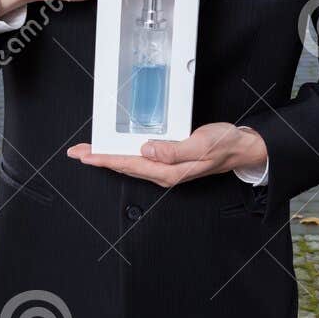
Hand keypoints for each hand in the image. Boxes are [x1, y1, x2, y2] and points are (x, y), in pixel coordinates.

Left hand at [66, 122, 267, 187]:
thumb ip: (173, 150)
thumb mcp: (200, 145)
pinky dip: (124, 154)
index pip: (128, 163)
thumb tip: (147, 150)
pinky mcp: (169, 161)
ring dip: (109, 157)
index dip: (104, 158)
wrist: (240, 148)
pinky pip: (140, 159)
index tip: (86, 155)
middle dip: (99, 159)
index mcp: (168, 171)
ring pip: (130, 162)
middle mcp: (164, 172)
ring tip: (90, 152)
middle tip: (77, 153)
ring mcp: (166, 168)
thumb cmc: (224, 145)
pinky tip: (118, 150)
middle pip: (124, 165)